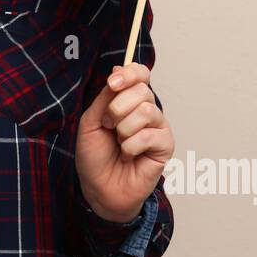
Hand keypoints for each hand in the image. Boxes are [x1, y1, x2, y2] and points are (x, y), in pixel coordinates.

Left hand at [76, 61, 174, 222]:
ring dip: (123, 129)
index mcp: (130, 100)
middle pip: (142, 90)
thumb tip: (118, 68)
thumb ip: (106, 97)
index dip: (129, 73)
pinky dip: (131, 146)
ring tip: (118, 143)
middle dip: (117, 108)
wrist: (98, 187)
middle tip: (108, 126)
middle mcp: (147, 110)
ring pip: (146, 111)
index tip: (112, 83)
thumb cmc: (95, 156)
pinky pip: (149, 135)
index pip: (140, 74)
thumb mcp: (92, 121)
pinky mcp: (165, 146)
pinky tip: (128, 156)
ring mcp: (158, 127)